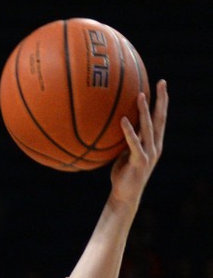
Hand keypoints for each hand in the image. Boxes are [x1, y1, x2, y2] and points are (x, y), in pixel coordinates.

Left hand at [110, 80, 167, 203]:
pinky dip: (129, 131)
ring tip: (141, 95)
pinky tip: (123, 120)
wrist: (125, 195)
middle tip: (162, 82)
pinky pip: (134, 143)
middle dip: (162, 100)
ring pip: (149, 128)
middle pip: (161, 118)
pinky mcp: (140, 161)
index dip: (162, 101)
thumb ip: (126, 139)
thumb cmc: (123, 173)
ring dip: (145, 111)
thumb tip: (115, 124)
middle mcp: (155, 145)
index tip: (162, 84)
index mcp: (153, 142)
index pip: (160, 117)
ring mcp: (149, 153)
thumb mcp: (125, 152)